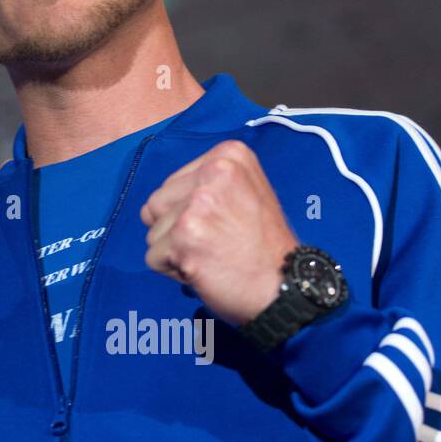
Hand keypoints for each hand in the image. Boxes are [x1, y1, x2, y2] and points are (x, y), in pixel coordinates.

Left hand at [139, 140, 297, 326]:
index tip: (224, 223)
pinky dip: (173, 270)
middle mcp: (213, 172)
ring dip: (174, 250)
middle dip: (176, 229)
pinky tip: (205, 269)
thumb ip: (204, 187)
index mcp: (228, 156)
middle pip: (156, 204)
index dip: (188, 212)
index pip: (171, 184)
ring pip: (152, 231)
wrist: (288, 286)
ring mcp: (198, 204)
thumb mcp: (245, 193)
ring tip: (212, 254)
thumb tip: (156, 205)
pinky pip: (153, 257)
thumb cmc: (263, 246)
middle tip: (216, 242)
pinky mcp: (185, 235)